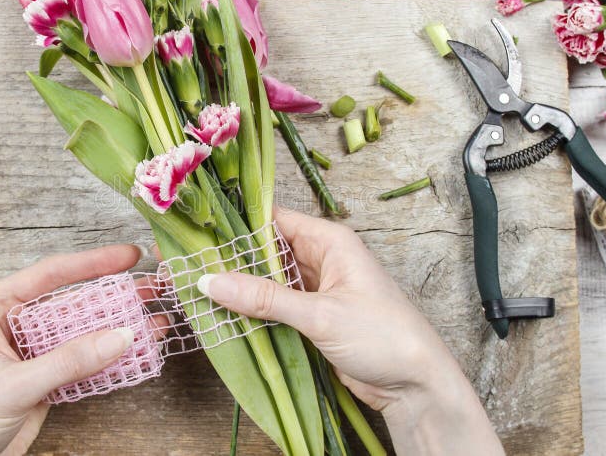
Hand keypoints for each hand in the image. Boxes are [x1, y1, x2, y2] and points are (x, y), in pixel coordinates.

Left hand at [0, 244, 153, 455]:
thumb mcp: (13, 385)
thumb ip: (66, 361)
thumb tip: (116, 338)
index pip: (49, 275)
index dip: (92, 263)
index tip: (127, 257)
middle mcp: (16, 324)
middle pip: (75, 302)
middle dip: (115, 296)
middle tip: (151, 288)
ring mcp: (35, 352)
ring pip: (85, 332)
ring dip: (119, 327)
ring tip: (155, 318)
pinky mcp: (48, 377)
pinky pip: (86, 360)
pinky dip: (112, 357)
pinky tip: (138, 350)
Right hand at [196, 208, 503, 455]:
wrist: (414, 385)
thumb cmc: (383, 336)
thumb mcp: (320, 314)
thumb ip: (265, 298)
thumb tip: (212, 281)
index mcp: (331, 241)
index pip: (276, 220)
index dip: (239, 223)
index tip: (200, 229)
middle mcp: (323, 258)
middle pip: (269, 250)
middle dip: (235, 257)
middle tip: (191, 261)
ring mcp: (318, 288)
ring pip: (271, 279)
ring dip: (244, 286)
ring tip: (199, 285)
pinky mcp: (314, 316)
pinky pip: (277, 304)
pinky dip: (256, 308)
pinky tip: (227, 311)